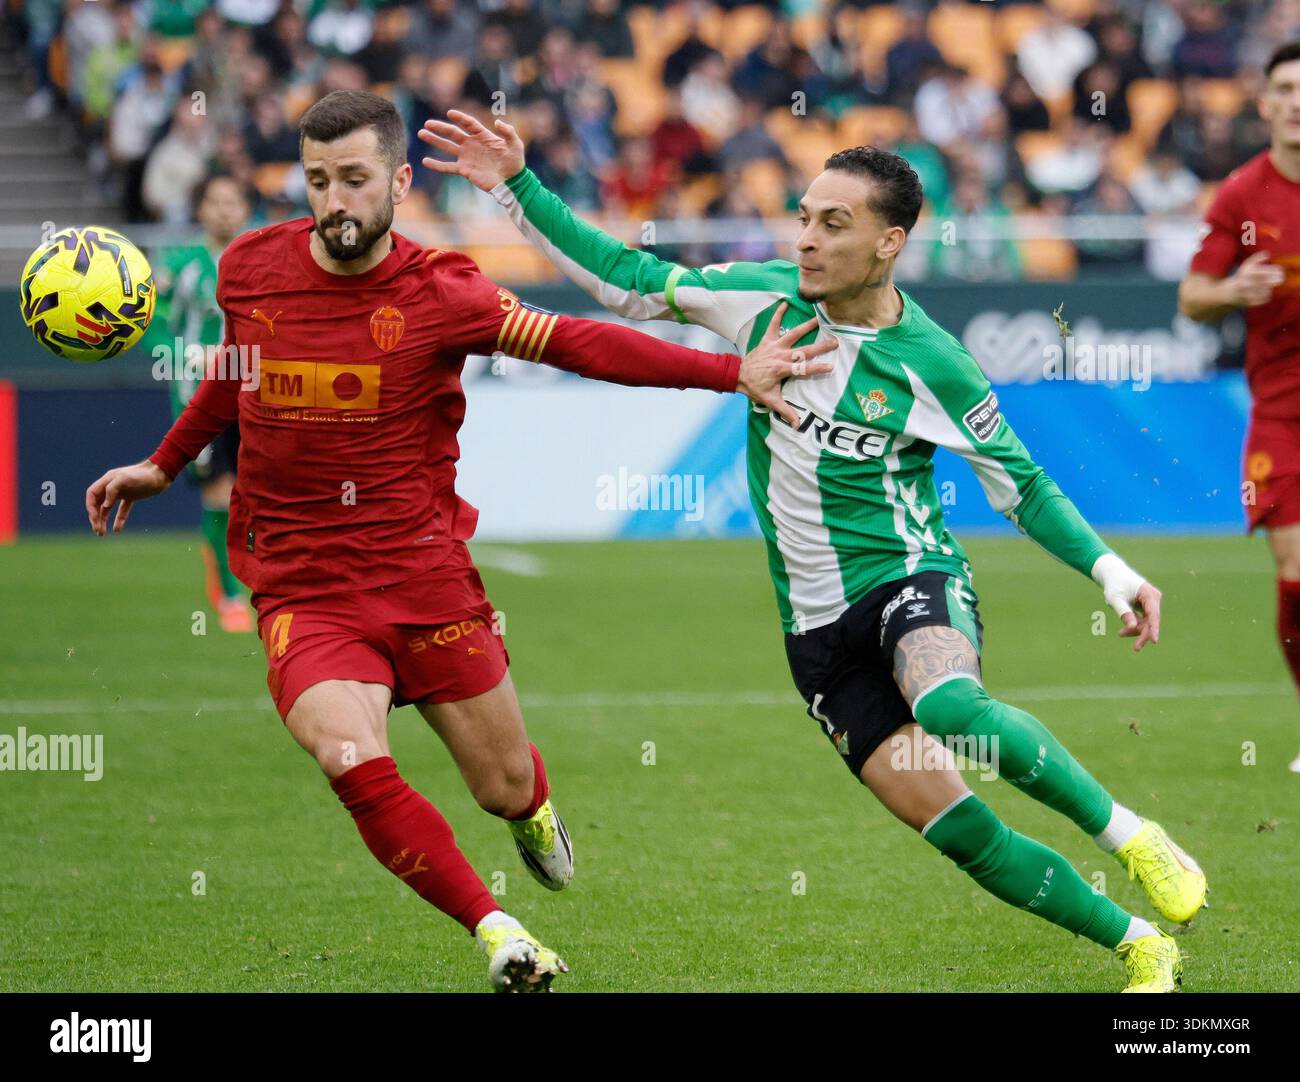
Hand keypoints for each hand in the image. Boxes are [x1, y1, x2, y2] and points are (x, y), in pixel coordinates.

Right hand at [85, 460, 170, 535]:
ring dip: (103, 520)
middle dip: (95, 517)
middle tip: (97, 531)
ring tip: (102, 533)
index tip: (95, 519)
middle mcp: (112, 486)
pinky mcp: (131, 497)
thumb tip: (105, 506)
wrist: (161, 474)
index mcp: (107, 480)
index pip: (92, 494)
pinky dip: (119, 519)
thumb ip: (112, 490)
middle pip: (97, 503)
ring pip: (107, 508)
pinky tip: (117, 530)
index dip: (91, 507)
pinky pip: (122, 510)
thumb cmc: (143, 475)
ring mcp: (122, 492)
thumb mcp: (125, 479)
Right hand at [418, 109, 525, 191]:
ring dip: (435, 140)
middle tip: (427, 123)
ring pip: (447, 147)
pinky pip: (448, 167)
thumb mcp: (515, 145)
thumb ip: (508, 132)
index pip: (468, 124)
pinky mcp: (465, 170)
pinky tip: (425, 161)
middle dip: (440, 128)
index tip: (450, 113)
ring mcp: (467, 157)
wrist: (512, 182)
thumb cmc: (515, 163)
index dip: (460, 118)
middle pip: (453, 133)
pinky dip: (437, 165)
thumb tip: (497, 122)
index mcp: (483, 136)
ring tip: (422, 133)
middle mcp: (472, 144)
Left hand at [737, 302, 835, 425]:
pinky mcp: (767, 340)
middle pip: (803, 351)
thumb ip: (785, 411)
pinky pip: (773, 324)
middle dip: (820, 347)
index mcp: (782, 370)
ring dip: (806, 326)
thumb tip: (798, 425)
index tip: (831, 367)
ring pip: (792, 334)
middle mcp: (779, 356)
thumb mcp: (770, 400)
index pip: (803, 370)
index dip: (817, 368)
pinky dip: (778, 314)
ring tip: (819, 318)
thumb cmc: (755, 388)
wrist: (737, 375)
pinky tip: (785, 303)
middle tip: (835, 341)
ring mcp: (773, 346)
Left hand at [1114, 581, 1161, 651]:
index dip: (1153, 629)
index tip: (1154, 641)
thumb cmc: (1114, 584)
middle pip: (1152, 621)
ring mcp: (1152, 603)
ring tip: (1120, 634)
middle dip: (1142, 634)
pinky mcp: (1147, 607)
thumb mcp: (1115, 599)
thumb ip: (1124, 612)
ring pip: (1147, 622)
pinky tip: (1123, 632)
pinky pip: (1143, 620)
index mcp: (1149, 594)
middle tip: (1136, 648)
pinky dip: (1134, 626)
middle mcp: (1154, 599)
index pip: (1153, 615)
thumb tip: (1133, 627)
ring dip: (1135, 630)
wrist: (1113, 574)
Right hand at [1228, 251, 1284, 306]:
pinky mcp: (1249, 302)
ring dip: (1270, 288)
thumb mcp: (1246, 265)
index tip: (1280, 270)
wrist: (1229, 293)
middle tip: (1281, 278)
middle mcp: (1246, 284)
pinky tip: (1266, 292)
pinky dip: (1267, 296)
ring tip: (1269, 285)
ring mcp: (1247, 294)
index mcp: (1246, 274)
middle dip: (1275, 280)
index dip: (1273, 271)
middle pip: (1265, 282)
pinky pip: (1263, 299)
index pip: (1263, 272)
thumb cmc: (1241, 277)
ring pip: (1266, 291)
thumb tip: (1268, 254)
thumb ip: (1257, 258)